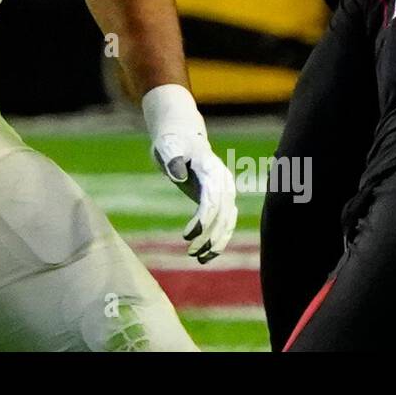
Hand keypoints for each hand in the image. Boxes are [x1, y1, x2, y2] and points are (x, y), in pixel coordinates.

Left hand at [143, 84, 237, 263]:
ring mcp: (225, 191)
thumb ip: (172, 158)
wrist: (182, 135)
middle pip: (223, 214)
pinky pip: (225, 222)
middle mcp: (223, 181)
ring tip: (198, 259)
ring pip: (228, 222)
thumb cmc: (172, 141)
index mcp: (212, 170)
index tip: (188, 235)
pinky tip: (206, 255)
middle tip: (190, 253)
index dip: (203, 221)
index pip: (212, 200)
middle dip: (210, 236)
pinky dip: (219, 239)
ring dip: (216, 242)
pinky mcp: (221, 199)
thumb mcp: (168, 146)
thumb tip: (178, 175)